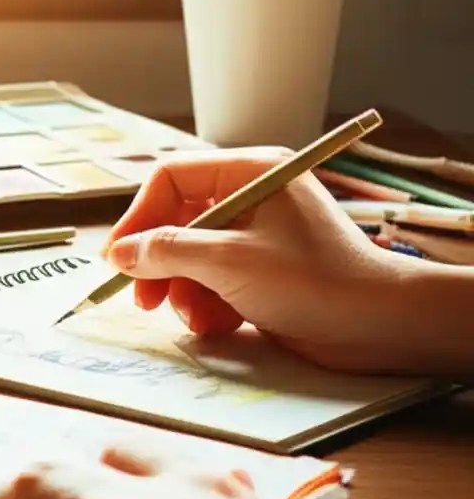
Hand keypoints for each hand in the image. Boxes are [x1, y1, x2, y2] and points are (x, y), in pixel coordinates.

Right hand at [100, 148, 447, 372]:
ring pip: (192, 256)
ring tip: (193, 319)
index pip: (171, 179)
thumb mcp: (229, 261)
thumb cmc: (314, 281)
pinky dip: (208, 304)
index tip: (117, 257)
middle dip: (158, 263)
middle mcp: (252, 196)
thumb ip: (167, 252)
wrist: (381, 326)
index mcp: (250, 172)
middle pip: (177, 220)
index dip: (138, 217)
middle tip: (144, 299)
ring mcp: (258, 235)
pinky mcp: (263, 271)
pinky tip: (218, 326)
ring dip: (184, 291)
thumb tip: (118, 253)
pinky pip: (214, 280)